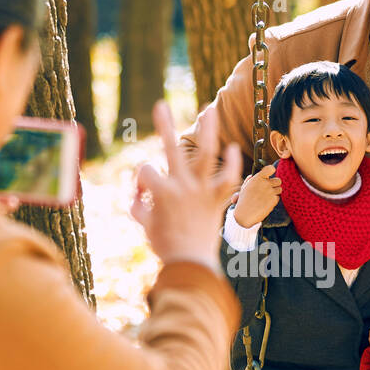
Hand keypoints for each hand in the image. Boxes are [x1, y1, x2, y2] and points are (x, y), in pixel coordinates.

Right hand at [131, 101, 242, 269]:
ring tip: (210, 110)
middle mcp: (182, 186)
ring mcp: (202, 191)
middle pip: (171, 148)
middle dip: (164, 124)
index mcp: (160, 191)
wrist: (190, 264)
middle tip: (161, 105)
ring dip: (208, 131)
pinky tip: (232, 148)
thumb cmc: (164, 245)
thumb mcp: (142, 223)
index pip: (144, 170)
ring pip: (206, 154)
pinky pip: (228, 179)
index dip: (140, 179)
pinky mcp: (217, 200)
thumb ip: (137, 203)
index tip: (142, 194)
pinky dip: (232, 164)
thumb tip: (138, 191)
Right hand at [231, 163, 281, 227]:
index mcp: (257, 178)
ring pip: (280, 189)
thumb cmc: (243, 201)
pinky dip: (273, 201)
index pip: (270, 168)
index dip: (271, 171)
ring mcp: (270, 192)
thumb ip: (249, 181)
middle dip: (275, 184)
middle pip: (278, 180)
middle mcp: (265, 183)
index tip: (269, 175)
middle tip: (268, 189)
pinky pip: (278, 198)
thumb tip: (252, 176)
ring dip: (275, 193)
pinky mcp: (274, 200)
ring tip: (266, 197)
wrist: (245, 215)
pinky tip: (266, 203)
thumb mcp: (244, 188)